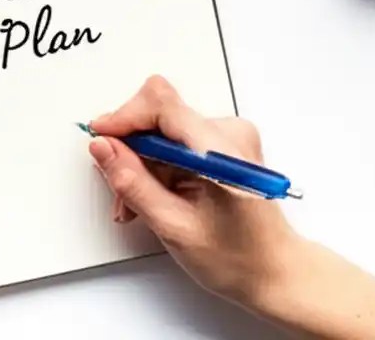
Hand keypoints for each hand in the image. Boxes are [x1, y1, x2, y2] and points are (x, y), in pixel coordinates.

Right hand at [86, 76, 297, 304]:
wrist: (274, 271)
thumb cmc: (239, 258)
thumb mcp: (174, 226)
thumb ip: (134, 183)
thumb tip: (104, 149)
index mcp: (221, 148)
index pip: (161, 103)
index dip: (124, 117)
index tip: (101, 136)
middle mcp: (228, 133)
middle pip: (158, 117)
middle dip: (130, 152)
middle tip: (121, 191)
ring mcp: (226, 138)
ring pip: (162, 133)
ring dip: (143, 166)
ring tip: (139, 206)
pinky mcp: (221, 146)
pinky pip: (175, 143)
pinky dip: (159, 169)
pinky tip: (157, 198)